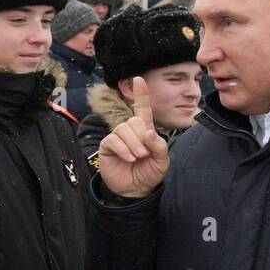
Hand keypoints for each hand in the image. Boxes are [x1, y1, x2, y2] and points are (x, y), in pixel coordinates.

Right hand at [97, 77, 168, 197]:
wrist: (135, 190)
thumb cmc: (149, 173)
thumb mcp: (162, 160)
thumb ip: (159, 145)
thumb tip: (147, 132)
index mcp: (145, 131)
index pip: (142, 109)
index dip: (141, 94)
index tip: (138, 79)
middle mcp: (130, 131)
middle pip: (134, 120)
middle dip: (141, 137)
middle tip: (145, 153)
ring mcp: (117, 138)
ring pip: (123, 129)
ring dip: (133, 144)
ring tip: (137, 157)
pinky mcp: (107, 146)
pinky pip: (113, 140)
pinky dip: (123, 149)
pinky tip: (129, 158)